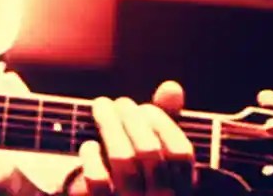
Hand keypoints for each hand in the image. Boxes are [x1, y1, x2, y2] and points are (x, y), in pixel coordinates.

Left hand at [73, 80, 193, 195]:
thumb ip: (167, 120)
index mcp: (182, 187)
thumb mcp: (158, 151)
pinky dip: (91, 158)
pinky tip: (90, 147)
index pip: (180, 152)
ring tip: (101, 106)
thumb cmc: (140, 173)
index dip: (163, 124)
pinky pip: (97, 181)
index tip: (145, 108)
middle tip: (119, 102)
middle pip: (148, 151)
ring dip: (109, 125)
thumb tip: (172, 86)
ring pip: (122, 161)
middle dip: (131, 118)